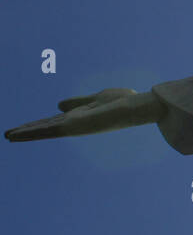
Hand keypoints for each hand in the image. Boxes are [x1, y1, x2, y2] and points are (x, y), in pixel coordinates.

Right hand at [5, 88, 164, 141]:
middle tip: (9, 135)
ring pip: (44, 130)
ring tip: (8, 136)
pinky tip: (19, 134)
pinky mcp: (73, 127)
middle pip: (46, 128)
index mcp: (79, 117)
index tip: (22, 128)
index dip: (38, 125)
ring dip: (25, 133)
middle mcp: (75, 124)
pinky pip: (49, 130)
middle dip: (28, 131)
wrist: (137, 107)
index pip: (53, 122)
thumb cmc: (123, 102)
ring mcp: (73, 126)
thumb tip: (59, 105)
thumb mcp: (96, 98)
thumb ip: (78, 102)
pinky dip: (32, 132)